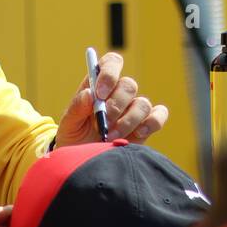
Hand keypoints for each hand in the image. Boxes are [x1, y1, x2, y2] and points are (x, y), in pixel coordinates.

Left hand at [53, 51, 167, 148]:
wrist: (85, 162)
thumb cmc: (74, 138)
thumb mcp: (68, 124)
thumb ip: (76, 108)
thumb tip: (89, 94)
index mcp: (99, 85)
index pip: (111, 63)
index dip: (109, 73)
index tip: (100, 93)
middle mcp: (119, 94)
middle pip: (128, 85)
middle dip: (116, 105)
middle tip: (103, 122)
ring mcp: (133, 109)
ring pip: (142, 103)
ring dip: (127, 121)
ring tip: (110, 137)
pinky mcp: (146, 125)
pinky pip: (158, 115)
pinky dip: (152, 122)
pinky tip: (137, 134)